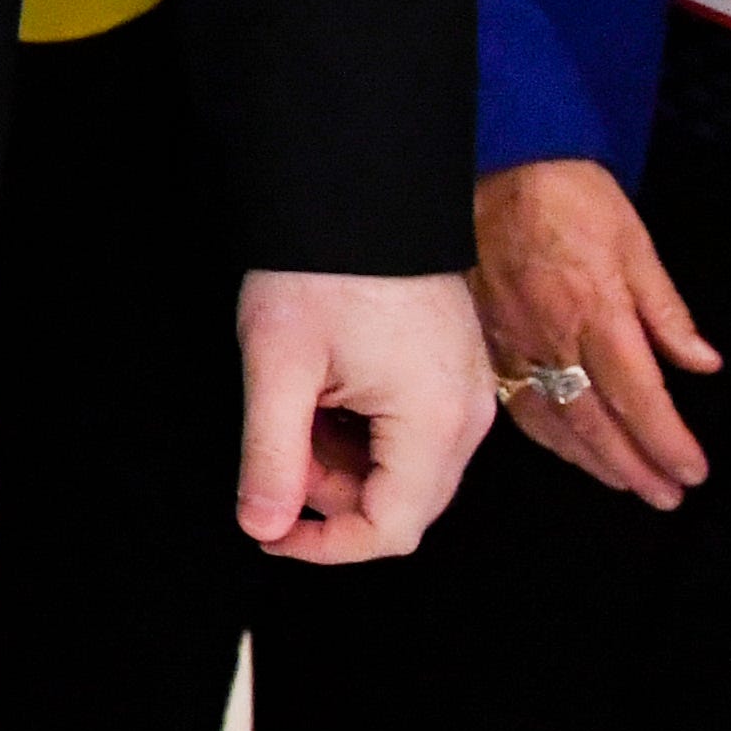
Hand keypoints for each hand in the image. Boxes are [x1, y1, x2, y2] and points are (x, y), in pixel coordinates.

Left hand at [233, 265, 493, 560]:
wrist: (358, 186)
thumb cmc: (319, 268)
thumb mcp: (278, 364)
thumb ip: (270, 455)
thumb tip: (261, 526)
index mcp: (436, 423)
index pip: (391, 529)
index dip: (325, 544)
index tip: (267, 529)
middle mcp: (469, 417)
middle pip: (403, 502)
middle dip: (329, 494)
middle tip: (274, 448)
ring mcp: (467, 391)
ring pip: (404, 467)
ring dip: (341, 460)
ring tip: (292, 405)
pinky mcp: (453, 369)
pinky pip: (411, 430)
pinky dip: (360, 430)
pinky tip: (320, 389)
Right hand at [470, 156, 718, 506]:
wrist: (493, 162)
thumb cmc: (570, 195)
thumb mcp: (635, 242)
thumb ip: (667, 311)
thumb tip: (703, 364)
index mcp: (594, 312)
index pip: (637, 396)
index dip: (666, 441)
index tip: (692, 471)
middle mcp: (549, 336)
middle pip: (593, 421)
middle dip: (633, 466)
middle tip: (665, 497)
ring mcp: (510, 339)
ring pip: (549, 418)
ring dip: (590, 459)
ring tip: (623, 483)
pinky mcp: (483, 334)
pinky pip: (513, 397)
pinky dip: (544, 433)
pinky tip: (564, 445)